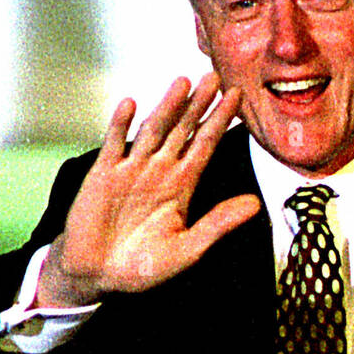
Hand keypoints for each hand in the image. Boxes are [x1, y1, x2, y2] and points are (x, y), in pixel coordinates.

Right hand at [36, 73, 260, 305]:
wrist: (98, 276)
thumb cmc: (141, 267)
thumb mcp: (187, 250)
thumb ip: (218, 224)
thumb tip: (256, 205)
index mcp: (181, 186)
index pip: (205, 146)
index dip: (220, 122)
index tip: (237, 97)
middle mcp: (158, 171)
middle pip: (181, 130)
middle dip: (198, 104)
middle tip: (214, 77)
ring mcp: (130, 170)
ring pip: (152, 131)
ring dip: (166, 107)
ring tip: (182, 84)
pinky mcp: (103, 175)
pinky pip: (113, 145)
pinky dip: (120, 125)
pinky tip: (130, 104)